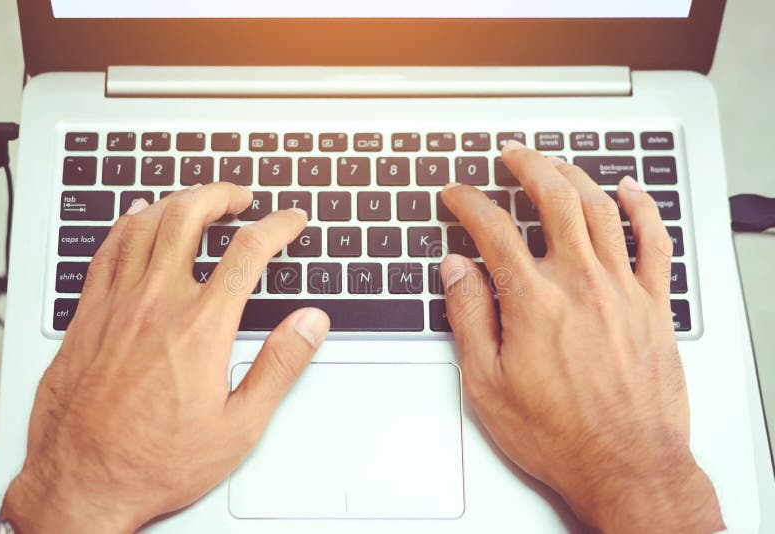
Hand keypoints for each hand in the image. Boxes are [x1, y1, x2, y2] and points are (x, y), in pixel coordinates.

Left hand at [1, 183, 329, 532]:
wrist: (82, 484)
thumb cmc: (156, 462)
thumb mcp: (239, 426)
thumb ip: (280, 366)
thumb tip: (311, 324)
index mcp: (201, 328)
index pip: (248, 252)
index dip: (277, 226)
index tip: (291, 220)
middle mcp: (156, 305)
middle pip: (189, 218)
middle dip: (221, 195)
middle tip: (240, 195)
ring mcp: (117, 307)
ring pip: (145, 226)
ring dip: (177, 201)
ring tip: (198, 199)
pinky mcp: (87, 318)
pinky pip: (106, 252)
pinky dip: (125, 224)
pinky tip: (137, 217)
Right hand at [440, 142, 723, 532]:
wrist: (626, 466)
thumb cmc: (558, 433)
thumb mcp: (488, 383)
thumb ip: (469, 317)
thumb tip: (455, 269)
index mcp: (534, 301)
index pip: (493, 229)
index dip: (468, 203)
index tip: (456, 194)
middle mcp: (580, 284)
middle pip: (554, 199)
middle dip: (527, 166)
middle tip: (511, 154)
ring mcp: (622, 290)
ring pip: (600, 209)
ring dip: (575, 176)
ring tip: (555, 163)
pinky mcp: (653, 305)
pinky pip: (654, 241)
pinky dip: (642, 207)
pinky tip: (629, 190)